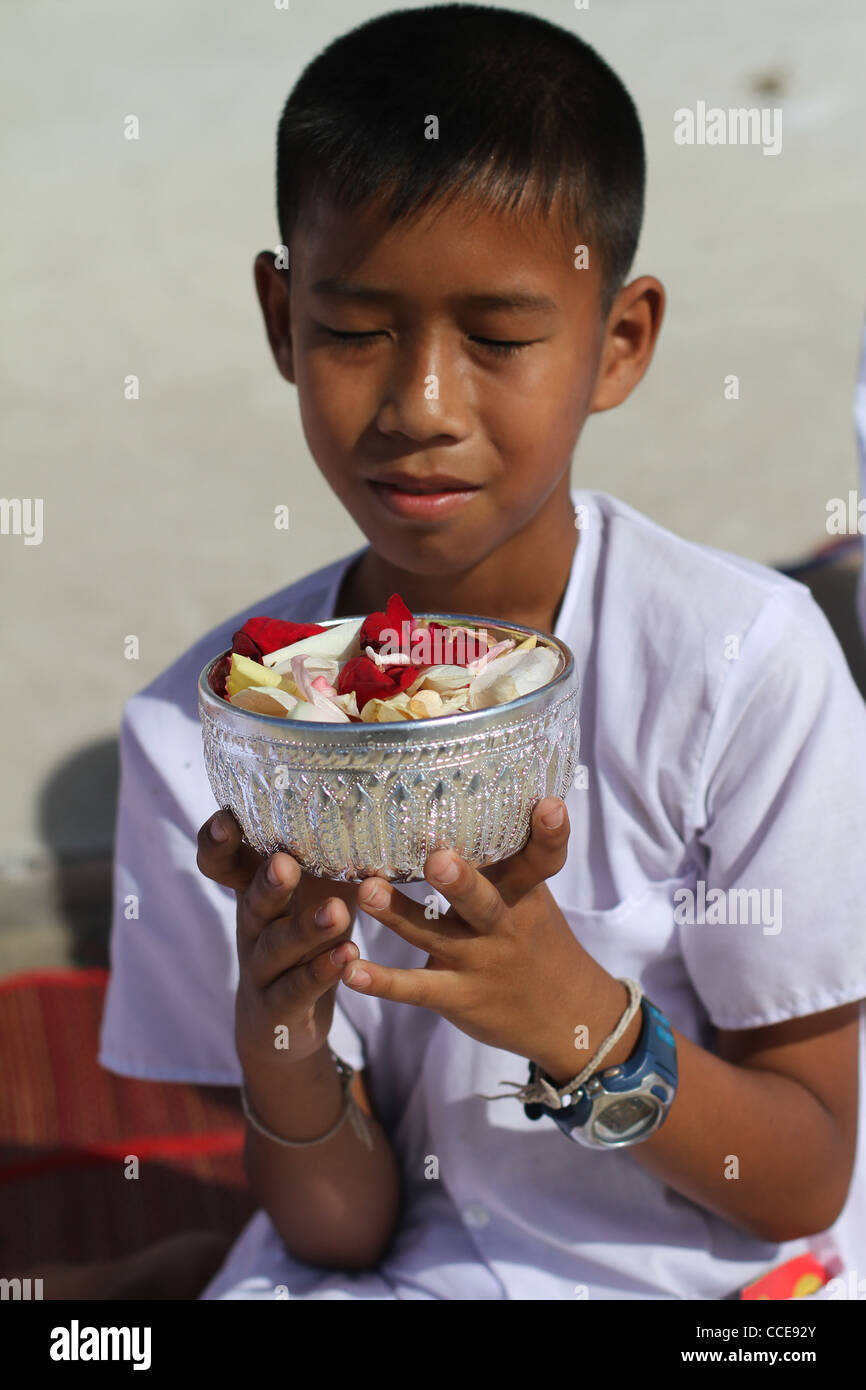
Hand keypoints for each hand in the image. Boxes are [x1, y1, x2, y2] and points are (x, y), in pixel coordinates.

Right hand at [195, 811, 361, 1073]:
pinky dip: (322, 972)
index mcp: (254, 890)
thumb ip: (332, 854)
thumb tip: (380, 800)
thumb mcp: (314, 892)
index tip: (229, 817)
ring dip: (306, 929)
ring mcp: (261, 968)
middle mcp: (251, 926)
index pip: (221, 862)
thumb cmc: (305, 938)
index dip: (218, 842)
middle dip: (268, 881)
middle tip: (285, 862)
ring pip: (276, 946)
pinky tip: (349, 956)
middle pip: (251, 900)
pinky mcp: (278, 1006)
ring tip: (338, 914)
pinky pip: (298, 987)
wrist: (280, 1023)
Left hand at [340, 797, 580, 1070]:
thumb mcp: (531, 897)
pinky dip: (381, 982)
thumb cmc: (538, 940)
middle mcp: (504, 925)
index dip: (549, 833)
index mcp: (525, 892)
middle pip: (483, 901)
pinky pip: (414, 988)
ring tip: (368, 892)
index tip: (548, 804)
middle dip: (460, 881)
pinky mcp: (456, 995)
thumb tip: (473, 787)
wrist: (567, 1018)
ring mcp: (479, 962)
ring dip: (398, 916)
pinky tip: (350, 970)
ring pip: (434, 936)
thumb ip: (504, 854)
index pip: (542, 860)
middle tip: (437, 858)